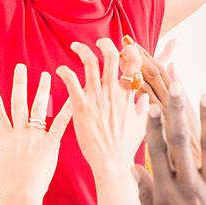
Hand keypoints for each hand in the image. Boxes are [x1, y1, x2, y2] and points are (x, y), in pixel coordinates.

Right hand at [0, 64, 71, 199]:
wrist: (20, 192)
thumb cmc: (11, 185)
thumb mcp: (3, 167)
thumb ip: (2, 155)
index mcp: (6, 140)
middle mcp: (19, 134)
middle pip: (18, 104)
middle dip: (19, 84)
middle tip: (20, 68)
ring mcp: (34, 137)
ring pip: (37, 108)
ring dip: (41, 90)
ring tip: (45, 75)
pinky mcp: (49, 144)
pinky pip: (59, 124)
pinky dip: (66, 111)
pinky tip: (71, 99)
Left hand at [54, 40, 147, 178]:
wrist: (110, 162)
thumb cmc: (125, 146)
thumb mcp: (141, 125)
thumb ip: (142, 108)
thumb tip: (145, 97)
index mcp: (127, 95)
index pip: (133, 63)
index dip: (130, 50)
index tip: (124, 47)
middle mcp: (112, 92)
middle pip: (111, 56)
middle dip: (105, 44)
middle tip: (99, 42)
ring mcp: (96, 97)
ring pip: (90, 63)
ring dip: (82, 50)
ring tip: (75, 46)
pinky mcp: (80, 105)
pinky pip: (71, 81)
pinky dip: (65, 71)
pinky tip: (60, 70)